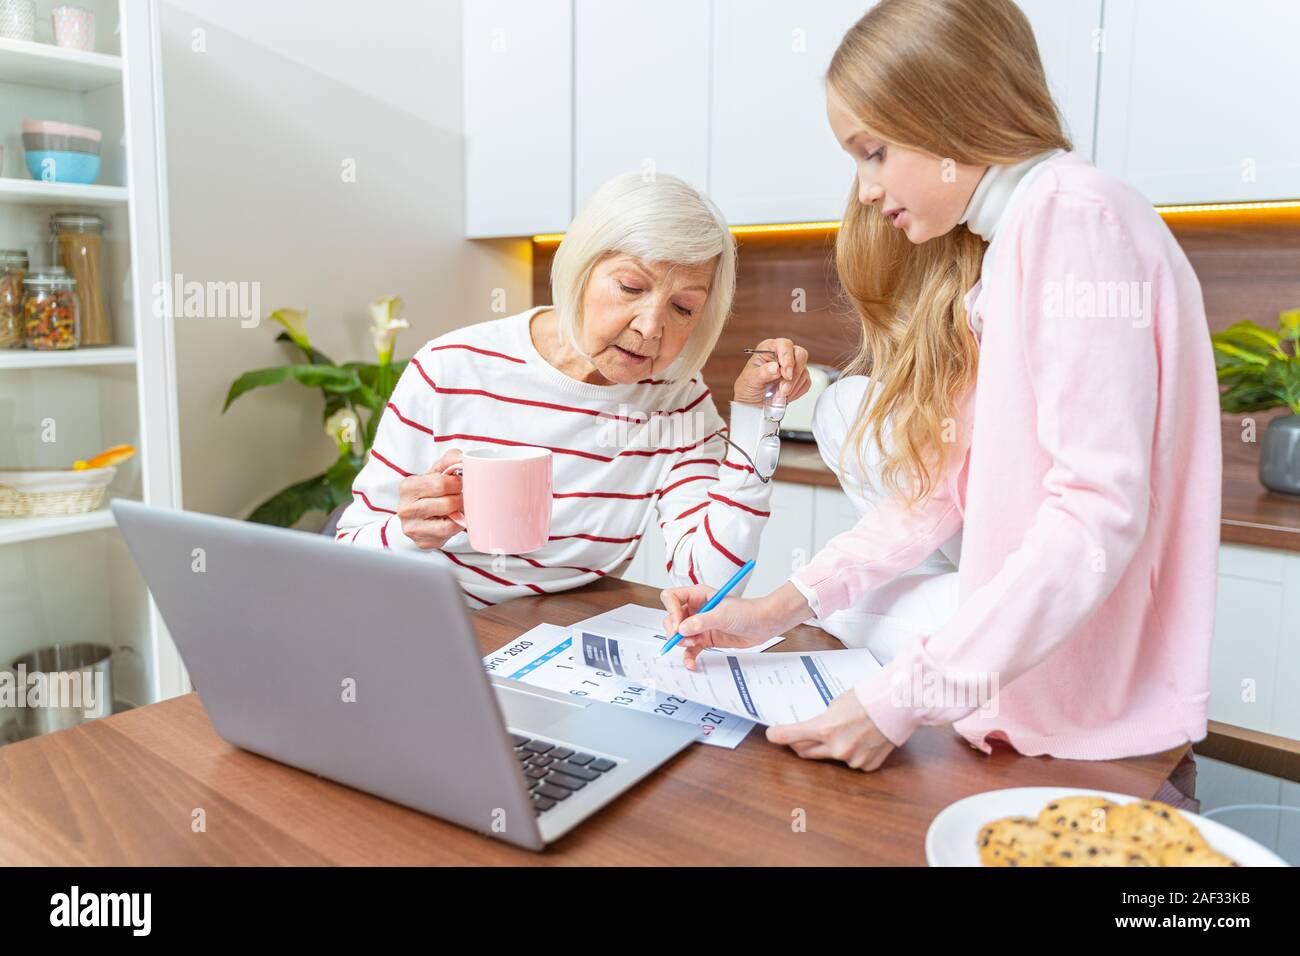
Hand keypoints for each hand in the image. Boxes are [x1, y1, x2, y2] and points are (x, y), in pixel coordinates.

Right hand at [397, 449, 465, 550]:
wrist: (418, 514)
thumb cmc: (430, 490)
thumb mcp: (437, 471)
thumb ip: (451, 459)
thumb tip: (463, 459)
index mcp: (407, 487)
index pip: (441, 483)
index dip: (458, 483)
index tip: (461, 483)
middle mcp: (405, 509)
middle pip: (447, 503)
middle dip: (460, 499)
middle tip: (462, 496)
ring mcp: (412, 528)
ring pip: (448, 523)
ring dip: (460, 514)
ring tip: (458, 507)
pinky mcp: (422, 543)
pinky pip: (448, 535)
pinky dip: (456, 526)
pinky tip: (453, 519)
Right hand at [660, 581, 811, 669]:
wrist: (763, 624)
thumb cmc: (747, 611)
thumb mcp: (723, 614)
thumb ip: (702, 621)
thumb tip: (683, 629)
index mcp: (697, 595)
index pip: (671, 598)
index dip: (671, 611)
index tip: (679, 625)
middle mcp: (695, 609)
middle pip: (671, 619)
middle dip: (675, 631)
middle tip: (684, 638)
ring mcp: (699, 625)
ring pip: (679, 636)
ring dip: (682, 644)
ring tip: (696, 645)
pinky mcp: (705, 639)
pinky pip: (690, 649)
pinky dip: (688, 657)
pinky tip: (692, 664)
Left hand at [733, 337, 810, 406]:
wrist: (752, 403)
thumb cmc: (748, 387)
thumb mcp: (750, 380)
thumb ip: (762, 373)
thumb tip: (775, 367)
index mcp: (769, 349)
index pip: (784, 344)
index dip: (787, 357)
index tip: (785, 372)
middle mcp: (783, 355)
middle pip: (800, 354)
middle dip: (794, 373)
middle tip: (784, 387)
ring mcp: (793, 367)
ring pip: (804, 371)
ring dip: (793, 386)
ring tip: (778, 395)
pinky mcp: (799, 379)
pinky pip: (806, 383)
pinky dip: (796, 392)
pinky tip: (784, 396)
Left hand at [766, 691, 895, 770]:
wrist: (897, 706)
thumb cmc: (868, 699)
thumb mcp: (836, 704)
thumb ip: (823, 720)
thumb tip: (814, 729)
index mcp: (825, 728)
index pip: (791, 736)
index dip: (778, 736)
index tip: (771, 735)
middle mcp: (836, 748)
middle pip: (805, 752)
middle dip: (797, 745)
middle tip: (795, 738)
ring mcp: (852, 760)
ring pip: (830, 757)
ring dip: (830, 747)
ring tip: (846, 731)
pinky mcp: (866, 766)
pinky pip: (852, 762)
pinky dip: (852, 752)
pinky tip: (862, 739)